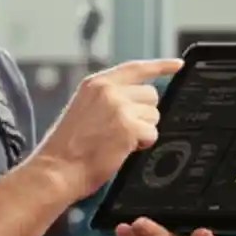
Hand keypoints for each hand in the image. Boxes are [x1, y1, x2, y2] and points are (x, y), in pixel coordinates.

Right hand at [31, 59, 182, 200]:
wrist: (56, 169)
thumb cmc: (67, 148)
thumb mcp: (83, 109)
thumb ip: (108, 99)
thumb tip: (138, 102)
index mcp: (95, 84)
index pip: (135, 68)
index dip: (161, 66)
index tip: (178, 65)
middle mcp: (108, 90)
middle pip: (151, 95)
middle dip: (144, 114)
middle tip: (123, 130)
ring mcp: (119, 107)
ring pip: (153, 115)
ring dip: (143, 130)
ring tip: (117, 141)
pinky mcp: (128, 127)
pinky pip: (152, 133)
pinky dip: (142, 145)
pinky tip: (121, 150)